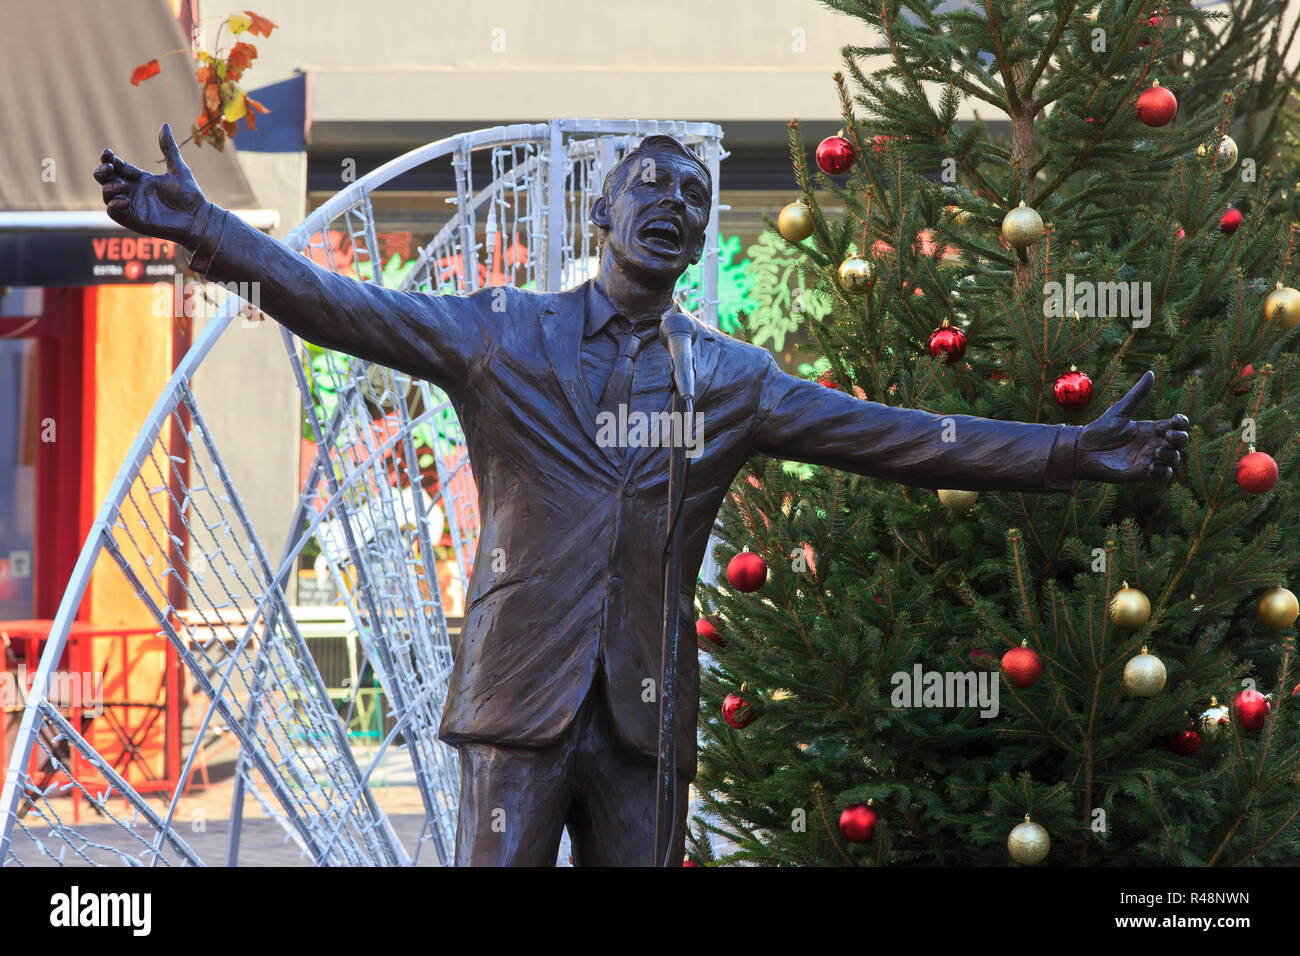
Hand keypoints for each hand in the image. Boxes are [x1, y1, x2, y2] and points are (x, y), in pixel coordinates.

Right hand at [93, 123, 206, 244]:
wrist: (197, 219)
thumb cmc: (190, 195)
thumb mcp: (178, 169)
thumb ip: (169, 148)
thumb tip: (164, 125)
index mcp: (141, 179)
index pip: (118, 166)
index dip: (109, 159)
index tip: (108, 153)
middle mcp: (133, 191)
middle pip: (106, 179)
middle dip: (101, 171)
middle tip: (107, 166)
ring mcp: (132, 206)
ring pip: (107, 195)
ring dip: (109, 188)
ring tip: (122, 186)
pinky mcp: (133, 220)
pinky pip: (113, 212)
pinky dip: (114, 205)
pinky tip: (125, 200)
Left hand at [1076, 371, 1188, 482]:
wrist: (1083, 450)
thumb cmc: (1099, 429)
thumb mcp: (1120, 410)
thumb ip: (1137, 394)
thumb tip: (1150, 373)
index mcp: (1150, 427)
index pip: (1176, 425)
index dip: (1182, 422)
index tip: (1175, 420)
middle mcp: (1153, 443)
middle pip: (1180, 441)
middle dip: (1181, 438)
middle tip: (1167, 436)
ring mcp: (1148, 458)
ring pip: (1174, 458)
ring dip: (1171, 455)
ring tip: (1156, 451)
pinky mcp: (1141, 473)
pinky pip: (1163, 475)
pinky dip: (1162, 471)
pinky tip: (1151, 466)